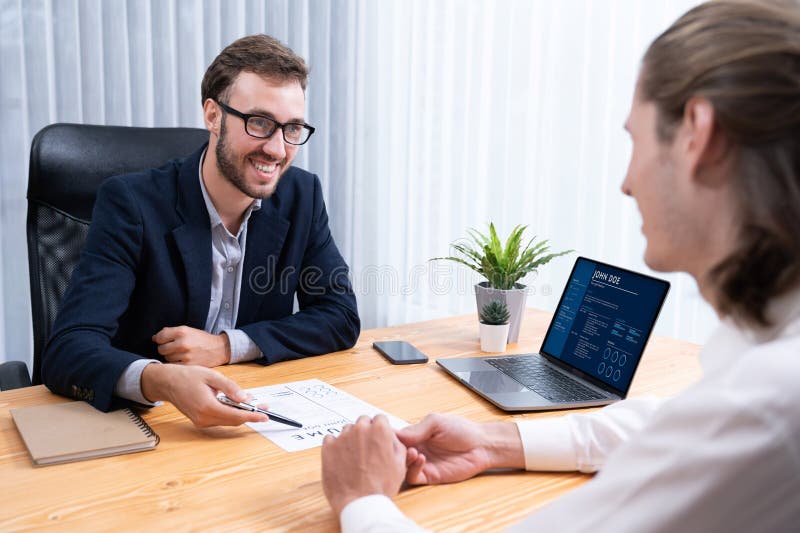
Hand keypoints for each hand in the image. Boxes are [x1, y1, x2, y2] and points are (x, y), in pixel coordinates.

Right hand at [140, 363, 267, 427]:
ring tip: (252, 403)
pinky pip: (220, 420)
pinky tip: (236, 404)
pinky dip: (230, 413)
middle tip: (263, 407)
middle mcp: (204, 418)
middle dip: (250, 414)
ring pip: (228, 421)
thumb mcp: (212, 376)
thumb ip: (229, 387)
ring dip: (241, 414)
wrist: (168, 382)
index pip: (235, 416)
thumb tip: (244, 397)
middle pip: (234, 421)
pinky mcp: (200, 421)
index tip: (265, 416)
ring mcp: (201, 422)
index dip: (252, 416)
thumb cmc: (187, 377)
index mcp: (207, 407)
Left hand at [152, 326, 230, 366]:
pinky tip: (182, 360)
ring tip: (180, 354)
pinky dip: (176, 364)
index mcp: (182, 332)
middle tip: (173, 348)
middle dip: (165, 349)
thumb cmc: (201, 339)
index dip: (160, 339)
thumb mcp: (188, 330)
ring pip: (167, 358)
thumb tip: (155, 338)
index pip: (160, 337)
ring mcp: (185, 356)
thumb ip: (171, 332)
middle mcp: (183, 343)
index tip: (163, 341)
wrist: (219, 349)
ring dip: (171, 357)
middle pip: (161, 349)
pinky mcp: (188, 365)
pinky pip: (174, 366)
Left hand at [321, 415, 406, 515]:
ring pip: (347, 430)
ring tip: (354, 459)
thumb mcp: (400, 464)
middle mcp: (360, 429)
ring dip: (350, 439)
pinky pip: (330, 439)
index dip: (380, 431)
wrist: (360, 504)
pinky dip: (335, 447)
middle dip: (365, 432)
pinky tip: (341, 460)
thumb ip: (397, 444)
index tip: (378, 441)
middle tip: (367, 451)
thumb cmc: (381, 487)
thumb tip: (390, 435)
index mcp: (380, 430)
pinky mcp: (328, 447)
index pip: (380, 419)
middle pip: (363, 422)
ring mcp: (342, 437)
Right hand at [397, 413, 524, 484]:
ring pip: (401, 466)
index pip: (395, 436)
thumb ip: (417, 428)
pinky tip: (421, 459)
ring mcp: (422, 464)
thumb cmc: (462, 430)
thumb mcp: (436, 422)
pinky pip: (413, 477)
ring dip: (403, 460)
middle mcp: (417, 449)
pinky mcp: (430, 476)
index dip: (388, 436)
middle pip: (395, 453)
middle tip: (396, 446)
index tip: (383, 433)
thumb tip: (397, 434)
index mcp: (416, 434)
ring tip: (413, 452)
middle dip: (393, 450)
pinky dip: (413, 469)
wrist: (481, 445)